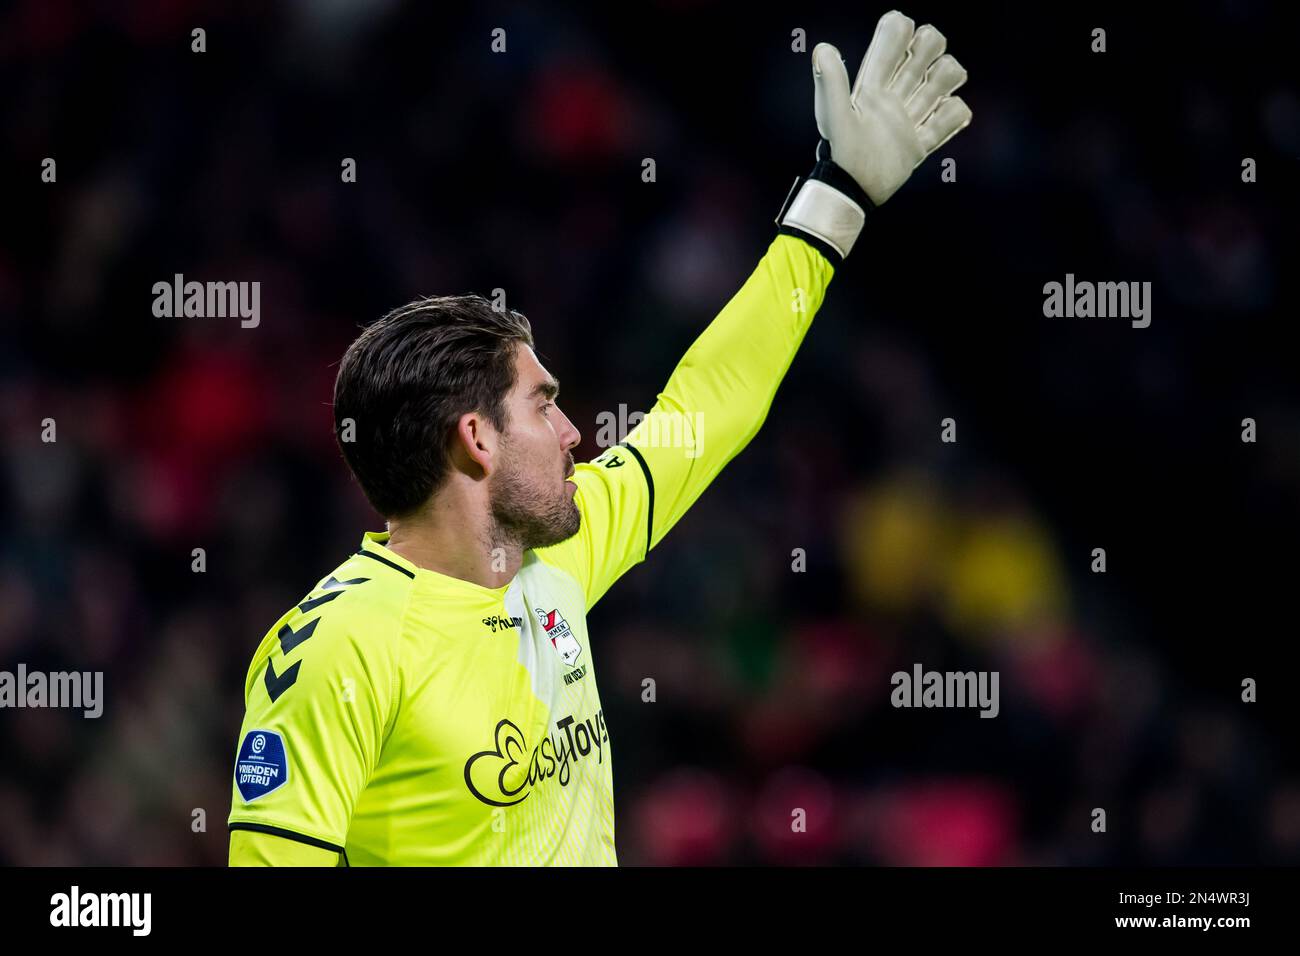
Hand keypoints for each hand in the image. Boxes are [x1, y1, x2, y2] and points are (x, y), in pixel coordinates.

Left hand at [813, 10, 971, 204]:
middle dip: (931, 45)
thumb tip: (822, 48)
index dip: (903, 28)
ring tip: (934, 97)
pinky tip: (939, 122)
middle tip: (922, 66)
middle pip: (927, 49)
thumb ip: (831, 83)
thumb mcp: (834, 115)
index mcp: (874, 84)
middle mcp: (894, 95)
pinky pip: (951, 119)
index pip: (895, 38)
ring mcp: (910, 118)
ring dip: (948, 78)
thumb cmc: (840, 153)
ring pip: (944, 79)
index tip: (902, 34)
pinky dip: (954, 115)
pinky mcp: (920, 143)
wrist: (853, 192)